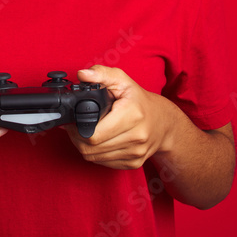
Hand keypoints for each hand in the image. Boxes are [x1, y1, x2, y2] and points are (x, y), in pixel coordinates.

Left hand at [63, 65, 180, 169]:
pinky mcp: (133, 163)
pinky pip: (103, 163)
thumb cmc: (139, 100)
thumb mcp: (122, 80)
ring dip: (84, 147)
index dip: (77, 128)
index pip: (93, 134)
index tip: (74, 120)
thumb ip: (101, 74)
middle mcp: (136, 136)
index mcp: (132, 115)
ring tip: (86, 132)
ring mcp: (135, 152)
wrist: (163, 122)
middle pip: (90, 148)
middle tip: (76, 126)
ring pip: (94, 157)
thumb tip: (82, 75)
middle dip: (77, 138)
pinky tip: (98, 141)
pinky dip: (95, 153)